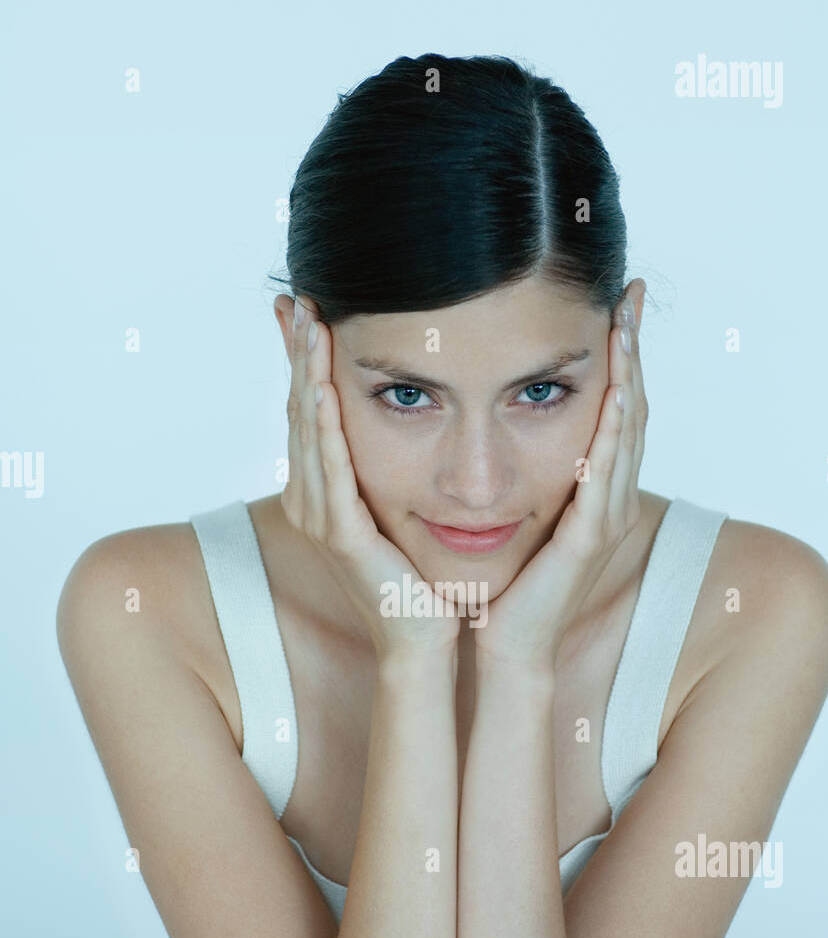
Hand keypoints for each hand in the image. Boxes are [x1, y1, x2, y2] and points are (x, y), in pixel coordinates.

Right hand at [280, 296, 461, 660]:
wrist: (423, 639)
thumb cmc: (419, 579)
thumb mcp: (398, 508)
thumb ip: (390, 467)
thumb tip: (408, 419)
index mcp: (322, 493)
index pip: (308, 412)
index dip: (302, 360)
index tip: (304, 309)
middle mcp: (310, 502)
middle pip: (298, 412)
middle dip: (296, 354)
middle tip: (294, 298)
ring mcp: (321, 519)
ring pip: (308, 432)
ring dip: (305, 375)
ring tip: (307, 325)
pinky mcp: (342, 536)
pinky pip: (330, 471)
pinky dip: (323, 427)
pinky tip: (320, 387)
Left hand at [473, 284, 647, 672]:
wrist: (507, 646)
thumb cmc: (507, 588)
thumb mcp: (516, 516)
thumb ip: (517, 474)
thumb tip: (493, 428)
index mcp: (594, 492)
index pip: (613, 409)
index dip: (619, 356)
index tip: (614, 302)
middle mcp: (610, 500)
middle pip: (631, 408)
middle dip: (633, 348)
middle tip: (630, 291)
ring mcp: (606, 519)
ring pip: (626, 432)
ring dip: (629, 375)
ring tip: (626, 323)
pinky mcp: (589, 539)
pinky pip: (605, 473)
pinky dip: (610, 429)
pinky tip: (613, 392)